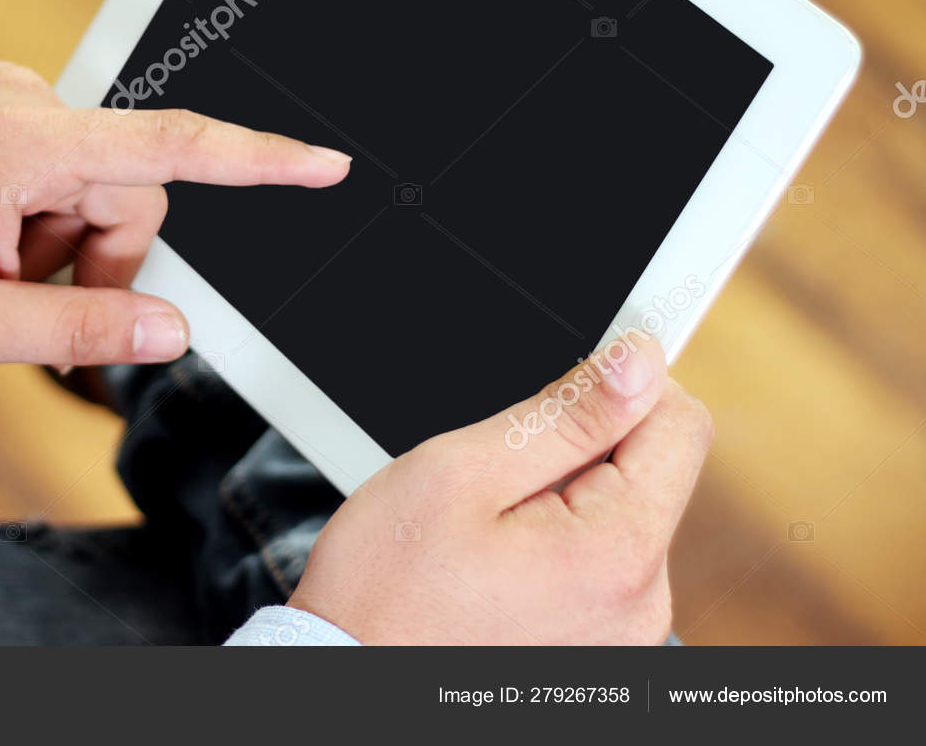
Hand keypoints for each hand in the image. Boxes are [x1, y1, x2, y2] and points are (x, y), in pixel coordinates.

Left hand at [0, 61, 350, 366]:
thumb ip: (83, 327)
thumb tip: (172, 332)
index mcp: (21, 145)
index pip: (170, 149)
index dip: (258, 161)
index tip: (325, 163)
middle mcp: (22, 101)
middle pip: (131, 189)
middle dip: (101, 258)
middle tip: (33, 307)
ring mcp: (6, 96)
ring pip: (98, 183)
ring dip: (66, 242)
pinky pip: (62, 166)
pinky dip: (44, 217)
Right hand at [288, 333, 711, 643]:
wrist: (350, 668)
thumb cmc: (387, 587)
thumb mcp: (462, 473)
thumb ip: (564, 415)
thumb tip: (639, 362)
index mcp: (617, 551)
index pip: (680, 423)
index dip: (623, 383)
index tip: (569, 380)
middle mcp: (644, 603)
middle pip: (649, 471)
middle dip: (579, 451)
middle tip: (495, 477)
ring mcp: (625, 633)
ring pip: (619, 515)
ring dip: (563, 499)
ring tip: (487, 530)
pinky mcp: (602, 646)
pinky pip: (600, 563)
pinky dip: (556, 544)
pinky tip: (497, 562)